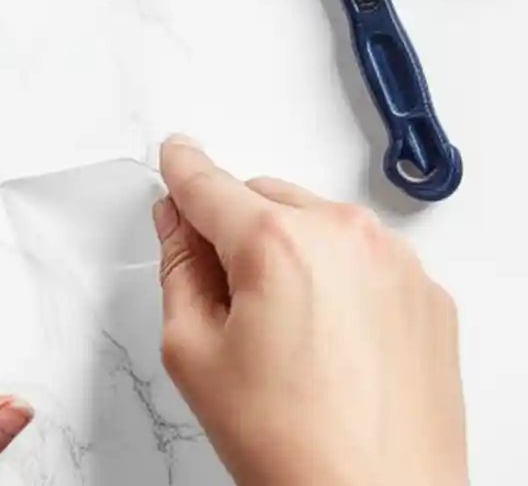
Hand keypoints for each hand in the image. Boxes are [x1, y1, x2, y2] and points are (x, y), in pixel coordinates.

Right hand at [153, 136, 467, 485]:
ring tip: (282, 335)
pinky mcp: (427, 294)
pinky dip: (336, 279)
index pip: (210, 183)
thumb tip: (178, 225)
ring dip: (288, 250)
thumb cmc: (293, 445)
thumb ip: (178, 269)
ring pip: (317, 223)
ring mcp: (397, 264)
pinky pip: (364, 258)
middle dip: (235, 230)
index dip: (182, 170)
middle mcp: (346, 238)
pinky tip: (324, 342)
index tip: (175, 156)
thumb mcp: (194, 352)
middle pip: (264, 196)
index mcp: (277, 244)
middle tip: (223, 300)